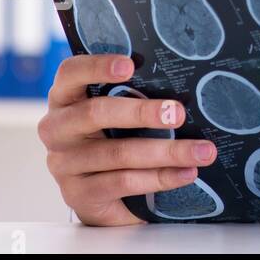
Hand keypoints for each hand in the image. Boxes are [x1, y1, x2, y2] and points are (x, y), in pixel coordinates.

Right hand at [38, 54, 216, 226]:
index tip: (130, 65)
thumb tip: (186, 84)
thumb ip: (137, 94)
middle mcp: (58, 129)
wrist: (102, 193)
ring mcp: (64, 164)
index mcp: (66, 98)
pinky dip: (160, 177)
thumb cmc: (117, 135)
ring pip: (118, 153)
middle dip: (142, 112)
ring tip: (202, 151)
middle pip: (96, 113)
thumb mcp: (121, 112)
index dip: (97, 66)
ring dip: (167, 151)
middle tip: (178, 113)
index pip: (71, 73)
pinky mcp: (78, 194)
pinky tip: (186, 173)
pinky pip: (123, 182)